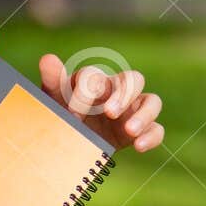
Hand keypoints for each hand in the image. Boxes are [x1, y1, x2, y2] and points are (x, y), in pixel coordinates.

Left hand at [39, 54, 164, 152]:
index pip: (94, 77)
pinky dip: (151, 136)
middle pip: (133, 79)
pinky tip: (139, 147)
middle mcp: (118, 91)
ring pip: (152, 101)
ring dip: (144, 115)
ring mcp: (133, 110)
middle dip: (122, 95)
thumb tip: (48, 59)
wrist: (70, 145)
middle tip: (109, 113)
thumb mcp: (54, 101)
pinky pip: (157, 129)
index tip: (73, 115)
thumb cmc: (64, 116)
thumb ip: (53, 81)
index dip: (84, 94)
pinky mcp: (142, 130)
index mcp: (94, 81)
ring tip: (130, 131)